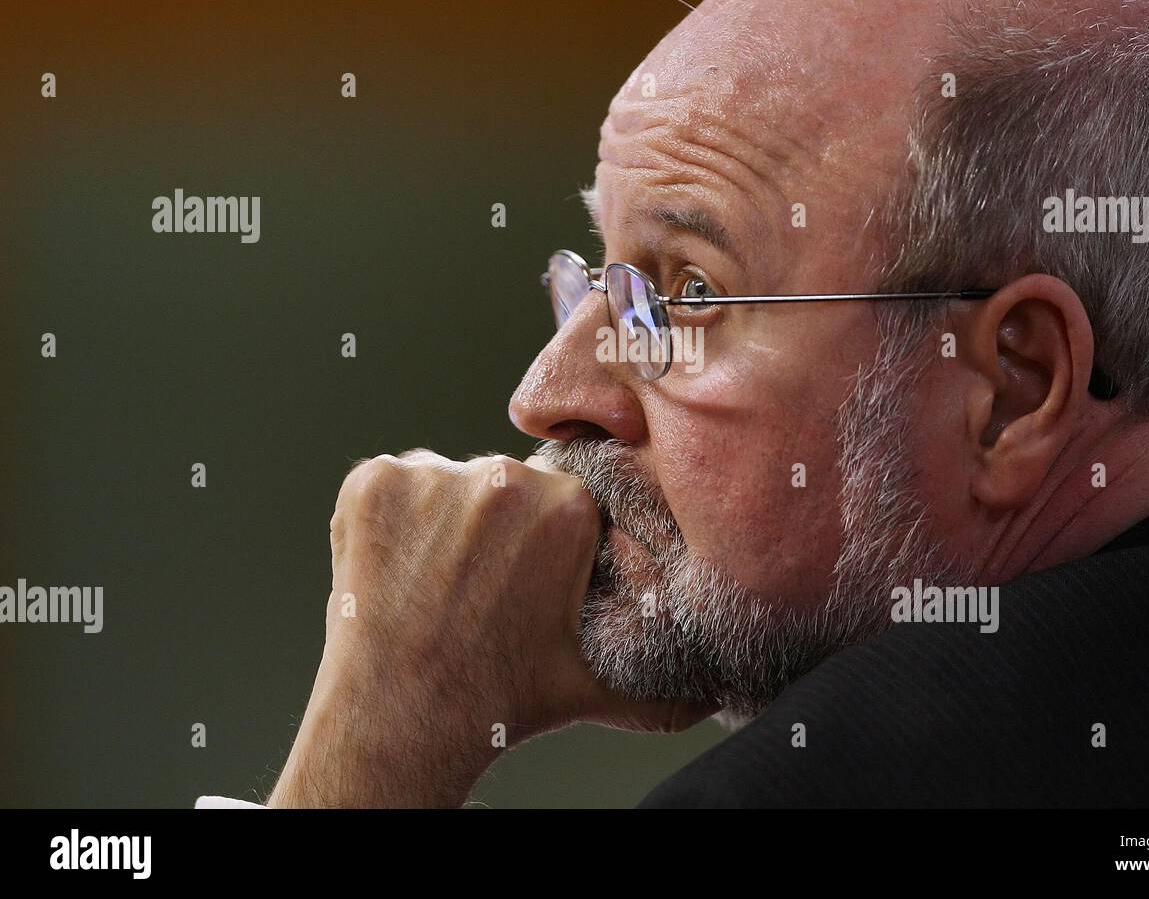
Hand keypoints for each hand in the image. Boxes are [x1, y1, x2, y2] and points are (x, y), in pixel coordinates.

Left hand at [268, 450, 712, 807]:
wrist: (401, 722)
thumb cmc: (499, 702)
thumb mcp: (604, 687)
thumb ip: (675, 681)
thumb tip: (726, 693)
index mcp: (570, 509)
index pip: (562, 496)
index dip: (542, 538)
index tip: (522, 575)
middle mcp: (506, 479)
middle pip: (505, 484)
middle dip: (494, 526)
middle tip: (475, 588)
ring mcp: (432, 476)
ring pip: (447, 482)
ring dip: (440, 519)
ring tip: (434, 583)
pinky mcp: (373, 481)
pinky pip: (389, 479)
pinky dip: (389, 515)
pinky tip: (397, 567)